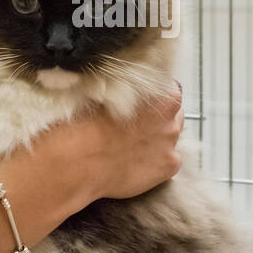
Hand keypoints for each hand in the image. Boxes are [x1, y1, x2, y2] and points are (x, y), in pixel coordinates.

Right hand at [72, 81, 183, 200]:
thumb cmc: (86, 121)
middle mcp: (172, 115)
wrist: (79, 157)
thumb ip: (128, 85)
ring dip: (157, 139)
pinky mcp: (169, 166)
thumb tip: (128, 88)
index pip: (167, 88)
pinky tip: (134, 162)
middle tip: (133, 126)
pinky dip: (156, 162)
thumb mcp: (106, 87)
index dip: (151, 97)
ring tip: (130, 145)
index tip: (137, 103)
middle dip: (157, 118)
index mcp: (161, 91)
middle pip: (173, 113)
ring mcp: (172, 142)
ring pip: (171, 136)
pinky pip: (169, 161)